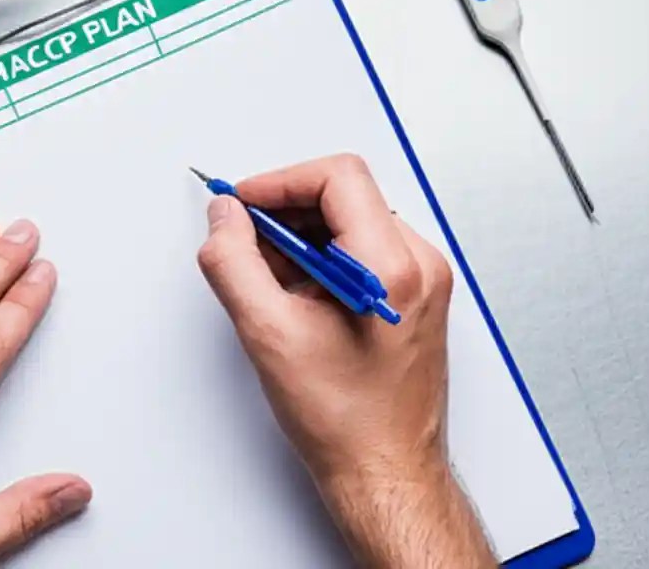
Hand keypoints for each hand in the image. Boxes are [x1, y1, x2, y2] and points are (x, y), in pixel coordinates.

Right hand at [197, 155, 493, 568]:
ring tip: (267, 277)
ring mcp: (423, 281)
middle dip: (287, 210)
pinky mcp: (416, 297)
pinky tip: (295, 295)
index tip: (243, 203)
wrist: (386, 471)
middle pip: (346, 195)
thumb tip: (225, 218)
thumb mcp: (268, 335)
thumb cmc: (344, 420)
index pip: (338, 176)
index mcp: (393, 267)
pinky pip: (366, 251)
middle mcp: (420, 265)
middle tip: (244, 238)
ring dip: (303, 236)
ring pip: (354, 222)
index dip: (280, 181)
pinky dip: (324, 258)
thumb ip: (234, 263)